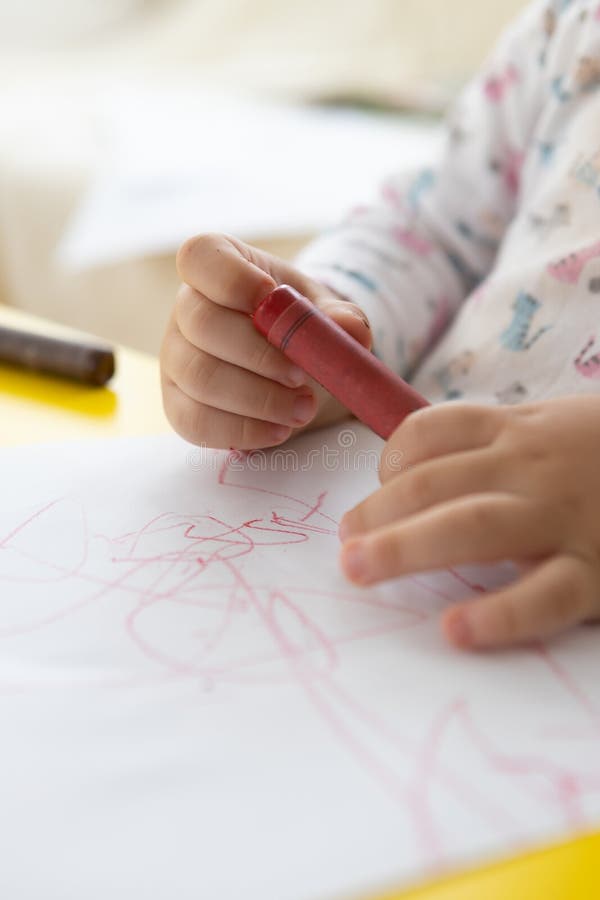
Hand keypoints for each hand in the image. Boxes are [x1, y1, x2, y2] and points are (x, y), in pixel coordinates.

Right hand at [161, 233, 370, 448]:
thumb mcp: (321, 310)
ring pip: (201, 378)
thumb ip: (338, 317)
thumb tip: (351, 330)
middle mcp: (184, 309)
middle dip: (259, 355)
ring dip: (259, 399)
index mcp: (216, 267)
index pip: (200, 257)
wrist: (289, 365)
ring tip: (304, 408)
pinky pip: (197, 422)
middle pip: (202, 325)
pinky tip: (279, 429)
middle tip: (302, 375)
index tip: (271, 297)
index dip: (231, 279)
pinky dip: (244, 431)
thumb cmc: (298, 325)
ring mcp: (174, 359)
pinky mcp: (176, 405)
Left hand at [339, 396, 599, 649]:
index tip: (377, 491)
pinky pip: (545, 595)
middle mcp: (533, 466)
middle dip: (380, 512)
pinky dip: (499, 613)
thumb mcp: (559, 424)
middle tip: (346, 547)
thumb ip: (499, 440)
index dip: (390, 462)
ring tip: (359, 571)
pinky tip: (456, 630)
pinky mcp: (598, 570)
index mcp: (520, 428)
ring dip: (408, 547)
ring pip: (473, 526)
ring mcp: (565, 517)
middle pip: (436, 481)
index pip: (433, 432)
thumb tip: (419, 467)